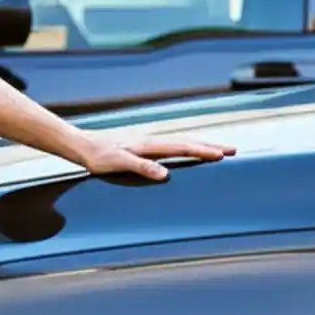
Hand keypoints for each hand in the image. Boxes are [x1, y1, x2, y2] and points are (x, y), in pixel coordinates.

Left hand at [78, 134, 235, 179]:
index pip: (182, 148)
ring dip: (200, 146)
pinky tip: (187, 153)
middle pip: (187, 142)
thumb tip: (165, 174)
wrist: (82, 145)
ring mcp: (148, 143)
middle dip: (210, 146)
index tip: (223, 154)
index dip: (204, 151)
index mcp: (149, 145)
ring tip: (217, 150)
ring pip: (180, 143)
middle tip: (233, 149)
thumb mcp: (118, 163)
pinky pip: (170, 148)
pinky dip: (185, 149)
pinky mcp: (142, 147)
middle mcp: (152, 141)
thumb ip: (141, 167)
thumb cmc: (98, 156)